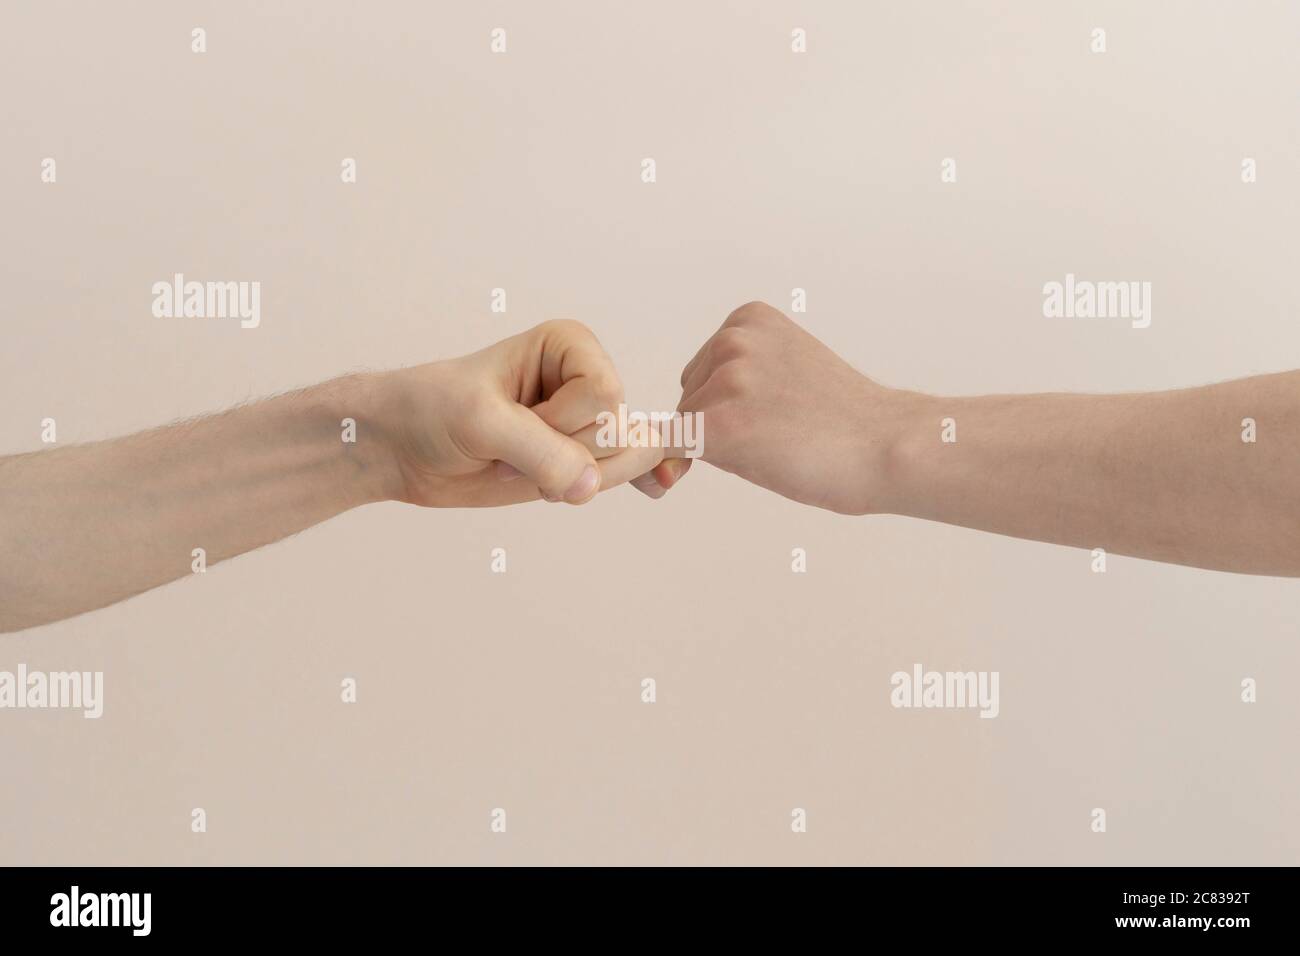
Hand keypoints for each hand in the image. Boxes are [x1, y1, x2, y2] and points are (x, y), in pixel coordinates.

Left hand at [385, 320, 666, 506]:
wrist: (403, 446)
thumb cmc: (432, 410)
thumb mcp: (481, 421)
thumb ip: (540, 452)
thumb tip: (588, 486)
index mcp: (570, 345)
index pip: (604, 392)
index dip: (562, 419)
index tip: (514, 414)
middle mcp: (585, 380)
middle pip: (621, 431)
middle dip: (566, 453)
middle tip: (512, 444)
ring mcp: (585, 424)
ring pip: (629, 458)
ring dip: (575, 479)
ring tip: (524, 464)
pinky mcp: (579, 461)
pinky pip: (633, 471)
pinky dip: (644, 479)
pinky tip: (657, 486)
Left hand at [655, 301, 917, 514]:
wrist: (888, 446)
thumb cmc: (845, 422)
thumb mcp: (785, 372)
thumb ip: (733, 382)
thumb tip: (657, 442)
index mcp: (748, 319)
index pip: (706, 376)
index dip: (738, 409)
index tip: (787, 411)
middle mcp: (730, 339)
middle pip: (690, 401)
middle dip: (723, 425)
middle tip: (787, 431)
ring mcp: (723, 381)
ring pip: (688, 430)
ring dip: (725, 448)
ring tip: (783, 442)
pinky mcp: (715, 426)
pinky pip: (676, 455)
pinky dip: (697, 467)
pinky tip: (759, 459)